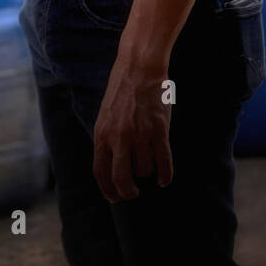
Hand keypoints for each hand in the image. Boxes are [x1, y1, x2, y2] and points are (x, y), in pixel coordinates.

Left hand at [93, 56, 173, 202]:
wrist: (139, 67)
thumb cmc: (122, 91)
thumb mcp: (105, 116)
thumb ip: (107, 140)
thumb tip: (111, 167)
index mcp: (102, 133)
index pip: (100, 172)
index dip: (107, 189)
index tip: (114, 197)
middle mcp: (119, 137)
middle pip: (122, 178)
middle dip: (127, 192)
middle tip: (132, 193)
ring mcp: (140, 135)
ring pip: (144, 169)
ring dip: (147, 171)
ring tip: (148, 163)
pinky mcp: (159, 130)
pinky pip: (163, 162)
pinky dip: (165, 175)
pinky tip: (164, 180)